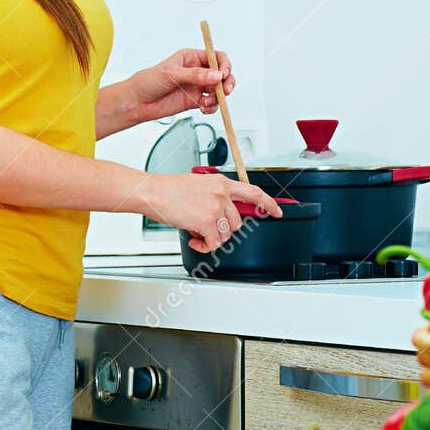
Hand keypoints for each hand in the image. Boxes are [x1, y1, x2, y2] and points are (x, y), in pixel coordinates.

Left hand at [127, 48, 236, 123]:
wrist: (137, 102)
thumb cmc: (148, 81)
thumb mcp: (171, 74)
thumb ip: (194, 75)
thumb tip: (215, 76)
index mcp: (191, 58)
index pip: (216, 56)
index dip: (223, 64)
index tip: (223, 74)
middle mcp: (196, 71)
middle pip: (222, 74)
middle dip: (227, 82)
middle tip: (226, 90)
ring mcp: (196, 86)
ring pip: (218, 90)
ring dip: (218, 97)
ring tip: (208, 101)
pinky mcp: (194, 101)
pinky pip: (211, 103)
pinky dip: (212, 107)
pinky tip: (204, 108)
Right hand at [139, 173, 281, 253]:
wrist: (153, 192)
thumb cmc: (169, 189)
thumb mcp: (198, 184)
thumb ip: (215, 195)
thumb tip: (222, 213)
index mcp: (221, 183)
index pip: (253, 192)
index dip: (269, 203)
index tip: (277, 211)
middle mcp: (222, 194)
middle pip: (237, 222)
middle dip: (224, 230)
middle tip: (207, 229)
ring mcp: (215, 208)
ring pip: (225, 234)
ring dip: (211, 238)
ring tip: (196, 232)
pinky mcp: (207, 222)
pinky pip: (213, 243)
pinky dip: (203, 246)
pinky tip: (194, 240)